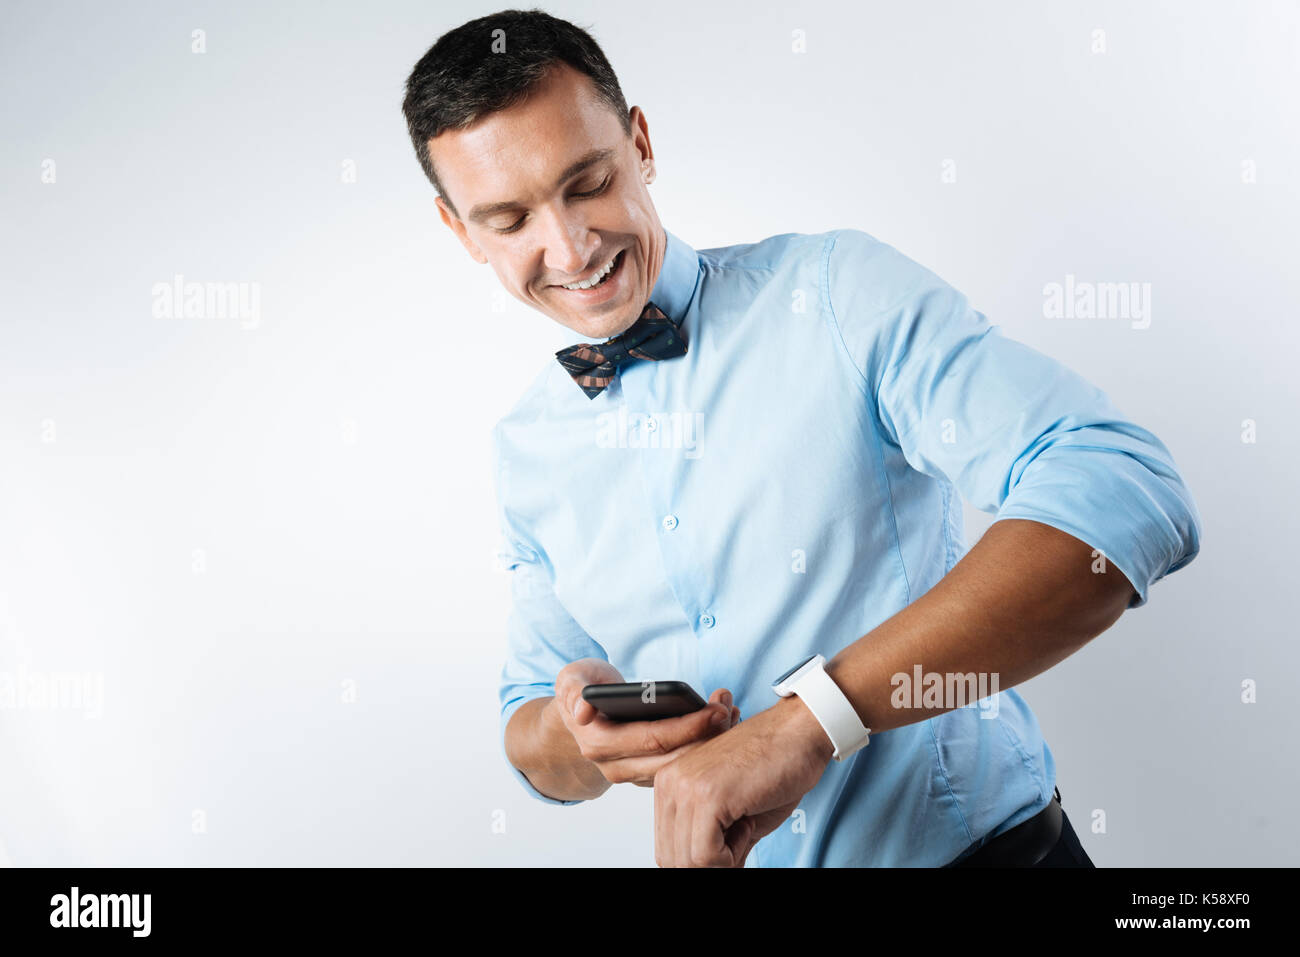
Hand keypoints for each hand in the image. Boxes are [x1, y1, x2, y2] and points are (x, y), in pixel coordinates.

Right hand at [552, 658, 740, 787]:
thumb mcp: (570, 679)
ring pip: (681, 765)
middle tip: (730, 708)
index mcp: (600, 743)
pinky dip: (704, 745)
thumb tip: (582, 710)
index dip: (688, 727)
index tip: (716, 710)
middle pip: (674, 758)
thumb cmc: (582, 690)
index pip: (653, 740)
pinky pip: (681, 764)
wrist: (580, 715)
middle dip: (708, 735)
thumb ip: (573, 691)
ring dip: (711, 742)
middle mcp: (617, 766)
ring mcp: (634, 773)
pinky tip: (722, 722)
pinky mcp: (648, 772)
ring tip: (731, 710)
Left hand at [653, 695, 834, 866]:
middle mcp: (669, 783)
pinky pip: (706, 856)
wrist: (799, 733)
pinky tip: (747, 822)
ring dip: (724, 857)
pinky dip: (732, 854)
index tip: (729, 838)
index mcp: (668, 783)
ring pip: (688, 861)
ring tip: (744, 824)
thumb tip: (704, 870)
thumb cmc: (772, 764)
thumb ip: (708, 842)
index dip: (702, 857)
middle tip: (739, 834)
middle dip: (711, 861)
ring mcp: (686, 788)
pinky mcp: (708, 796)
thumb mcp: (729, 811)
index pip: (667, 848)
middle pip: (672, 858)